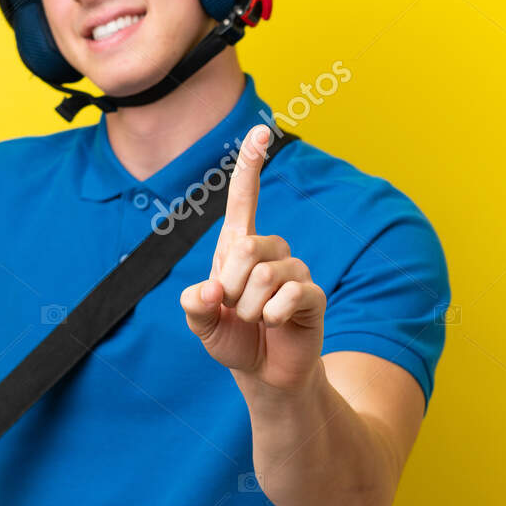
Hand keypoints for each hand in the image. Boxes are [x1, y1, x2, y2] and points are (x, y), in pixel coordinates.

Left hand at [180, 123, 326, 392]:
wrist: (265, 375)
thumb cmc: (233, 341)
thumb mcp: (201, 324)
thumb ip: (194, 305)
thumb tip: (208, 291)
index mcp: (238, 248)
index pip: (245, 199)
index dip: (250, 165)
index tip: (260, 130)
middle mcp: (270, 252)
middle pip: (247, 247)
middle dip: (231, 287)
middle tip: (235, 310)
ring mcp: (295, 271)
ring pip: (265, 275)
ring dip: (248, 309)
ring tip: (255, 321)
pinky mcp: (312, 295)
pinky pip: (288, 296)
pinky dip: (271, 317)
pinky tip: (275, 325)